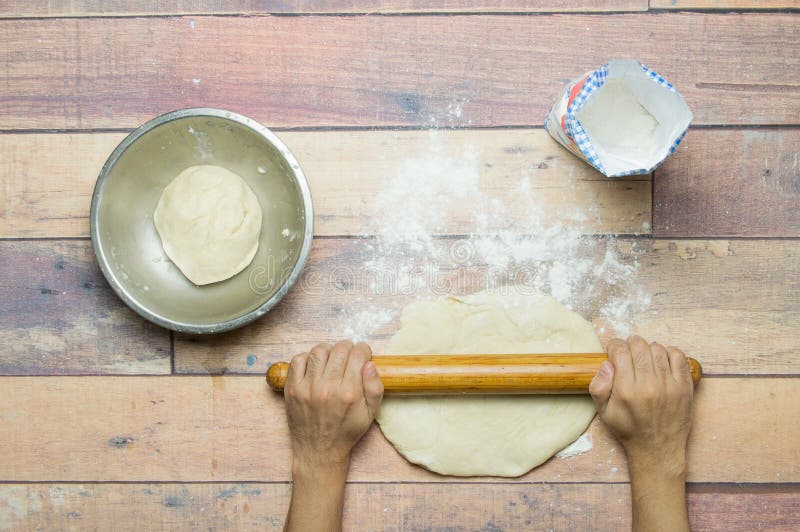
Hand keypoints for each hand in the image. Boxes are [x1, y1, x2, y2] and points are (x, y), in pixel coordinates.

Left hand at [284, 340, 383, 473]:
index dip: (363, 350)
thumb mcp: (370, 414)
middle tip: (349, 355)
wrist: (319, 451)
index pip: (358, 355)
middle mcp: (327, 387)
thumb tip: (369, 364)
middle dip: (348, 347)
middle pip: (339, 350)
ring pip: (318, 351)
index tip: (363, 354)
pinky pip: (297, 360)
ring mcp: (307, 387)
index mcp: (349, 393)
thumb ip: (375, 387)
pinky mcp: (292, 389)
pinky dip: (307, 357)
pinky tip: (315, 366)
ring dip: (329, 350)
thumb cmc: (346, 432)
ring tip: (332, 358)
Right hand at [589, 335, 693, 478]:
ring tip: (645, 359)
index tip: (614, 351)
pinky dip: (669, 353)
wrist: (658, 450)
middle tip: (629, 354)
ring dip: (648, 349)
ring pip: (658, 349)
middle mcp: (649, 385)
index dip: (615, 346)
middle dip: (630, 345)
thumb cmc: (629, 430)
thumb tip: (607, 364)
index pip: (621, 351)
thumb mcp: (603, 412)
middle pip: (639, 346)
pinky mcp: (684, 387)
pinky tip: (662, 361)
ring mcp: (669, 385)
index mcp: (626, 390)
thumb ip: (598, 386)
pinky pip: (679, 357)